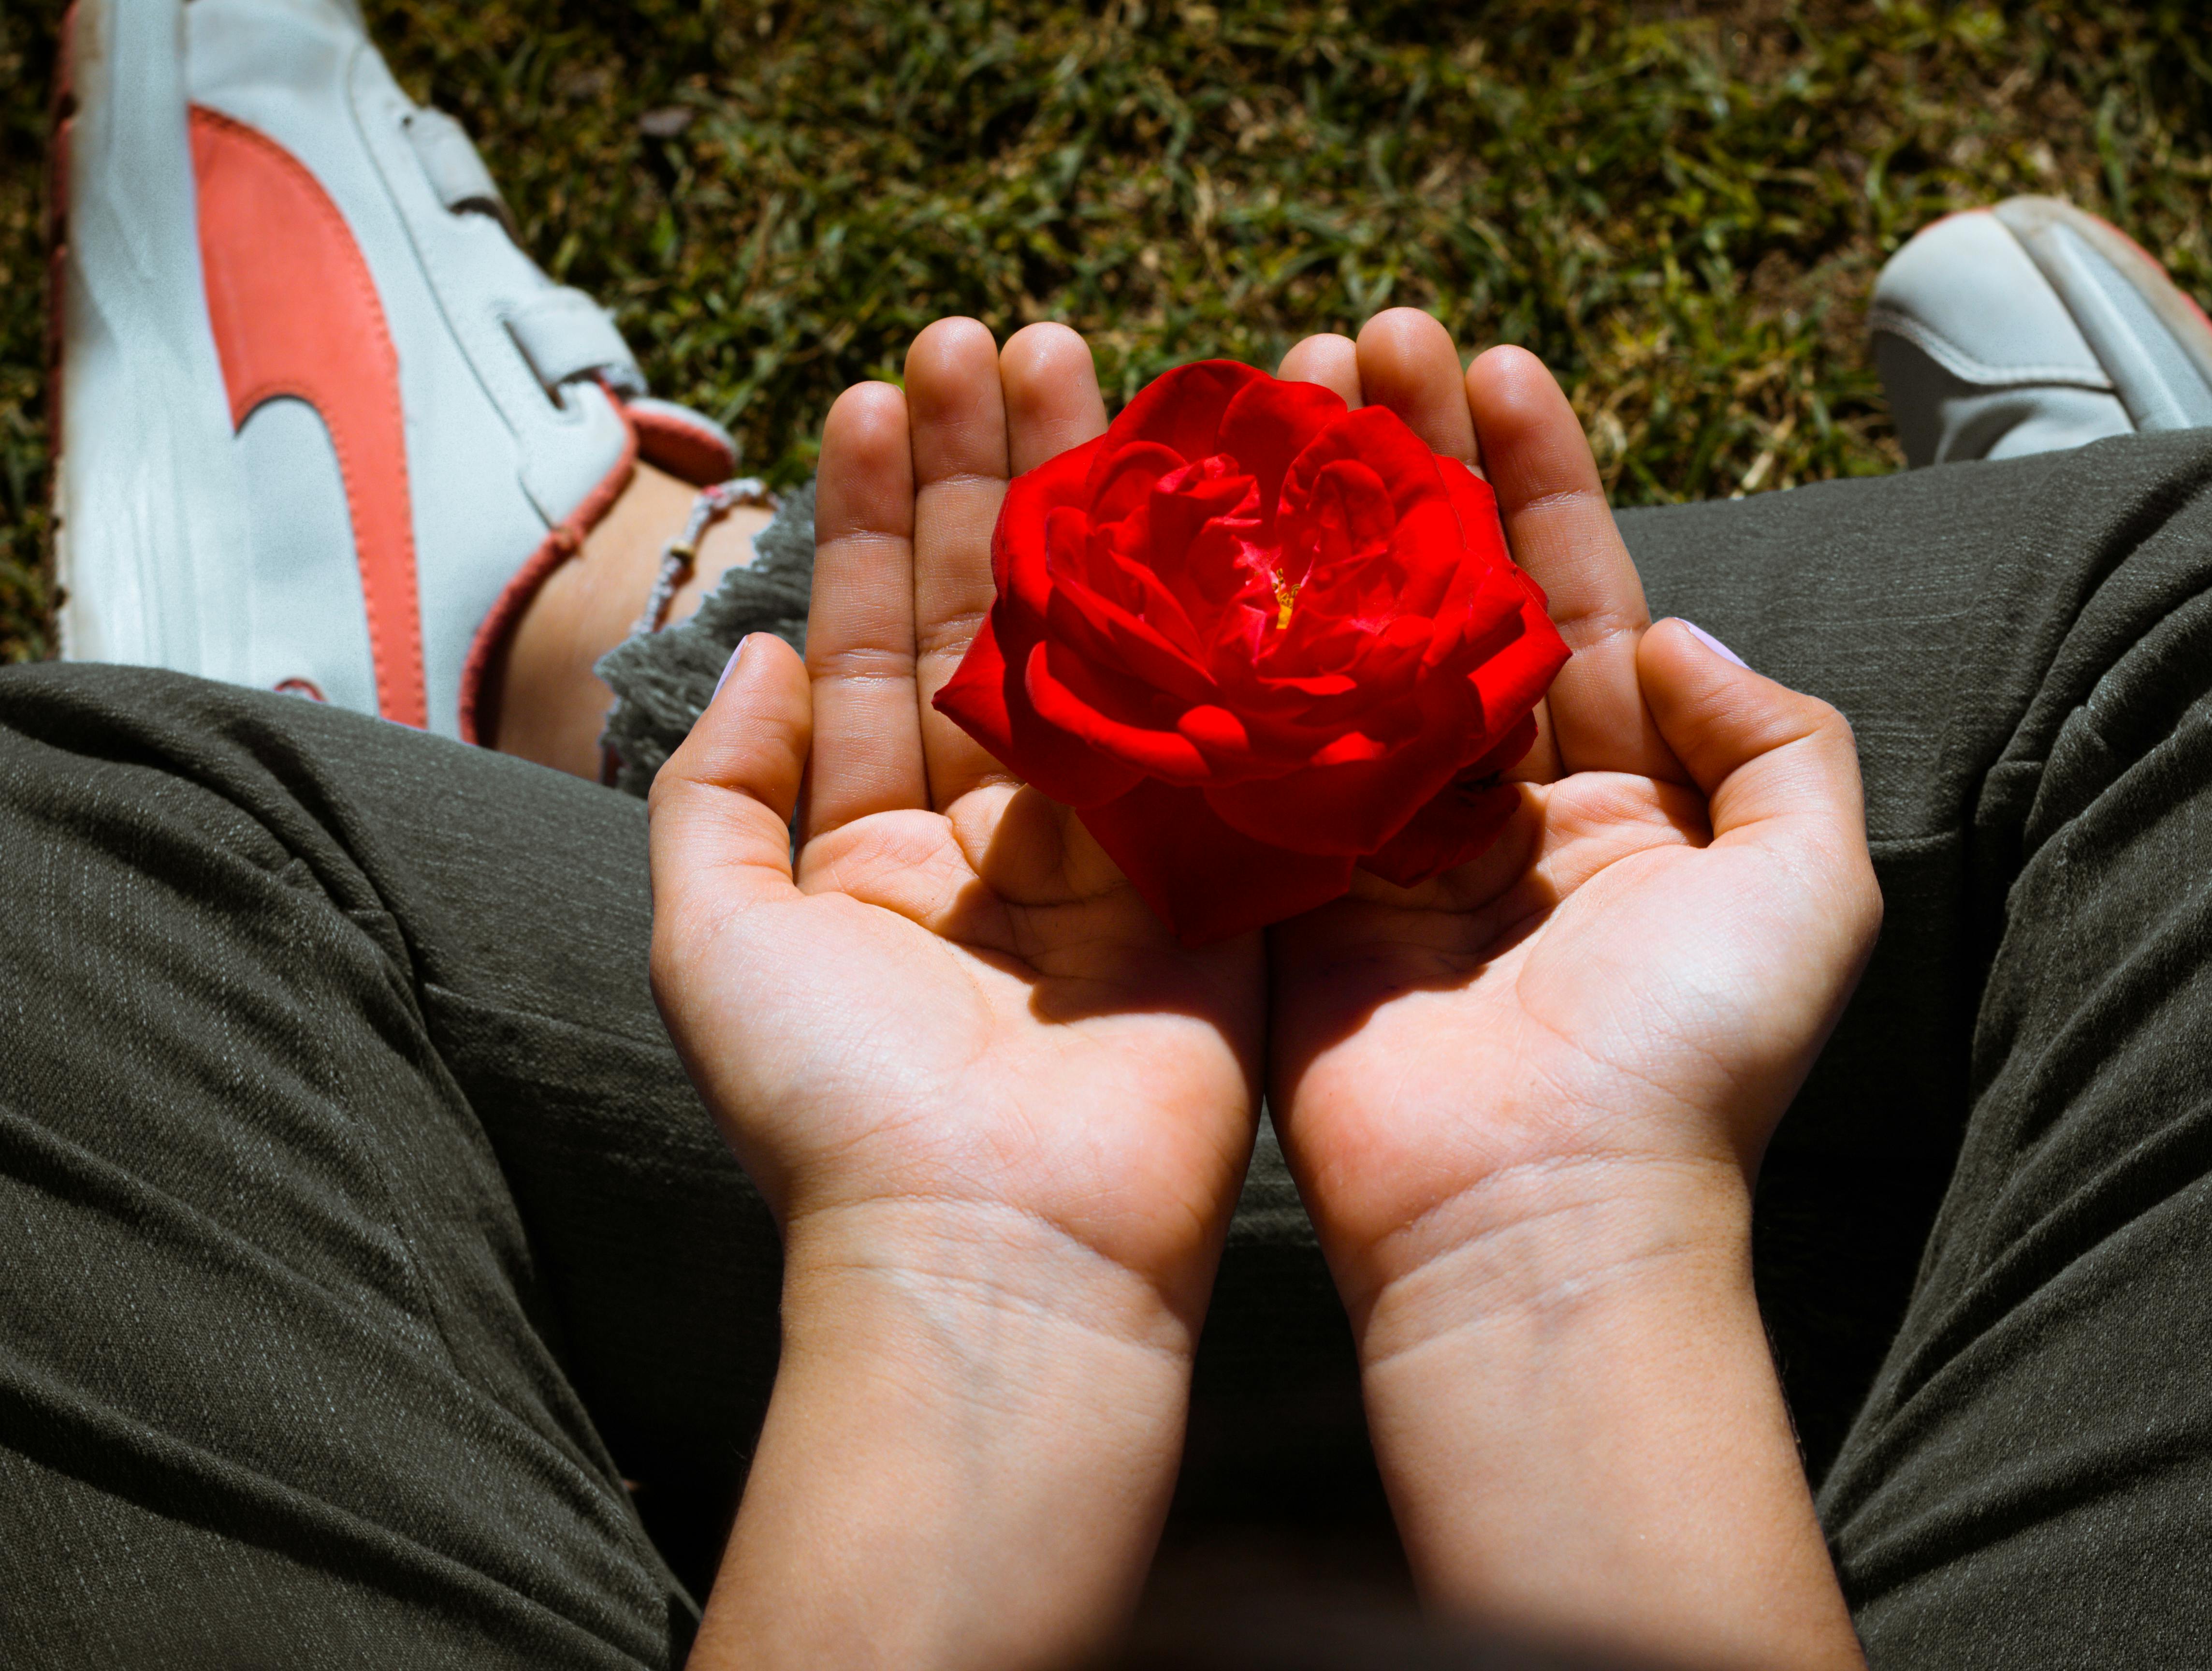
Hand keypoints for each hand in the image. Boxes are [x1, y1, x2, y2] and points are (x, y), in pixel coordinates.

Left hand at [648, 320, 1263, 1669]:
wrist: (999, 1250)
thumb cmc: (831, 1108)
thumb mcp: (709, 936)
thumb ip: (714, 788)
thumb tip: (759, 654)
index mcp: (869, 850)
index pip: (872, 643)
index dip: (870, 515)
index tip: (884, 389)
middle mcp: (996, 837)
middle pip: (993, 619)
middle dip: (990, 478)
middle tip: (1005, 338)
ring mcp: (1115, 852)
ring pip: (1105, 644)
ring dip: (1096, 510)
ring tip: (1087, 368)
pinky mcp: (1215, 882)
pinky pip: (1209, 724)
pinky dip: (1207, 612)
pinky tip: (1203, 499)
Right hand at [1267, 313, 1878, 1667]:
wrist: (1539, 1222)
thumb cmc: (1690, 1062)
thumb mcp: (1812, 885)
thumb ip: (1777, 739)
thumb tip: (1675, 632)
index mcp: (1627, 796)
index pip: (1573, 594)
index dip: (1534, 475)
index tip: (1492, 360)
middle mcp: (1500, 806)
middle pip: (1446, 599)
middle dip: (1410, 466)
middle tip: (1360, 347)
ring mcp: (1382, 845)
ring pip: (1342, 650)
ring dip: (1312, 527)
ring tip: (1277, 401)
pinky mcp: (1288, 894)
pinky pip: (1256, 751)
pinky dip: (1228, 648)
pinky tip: (1196, 539)